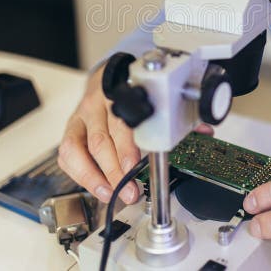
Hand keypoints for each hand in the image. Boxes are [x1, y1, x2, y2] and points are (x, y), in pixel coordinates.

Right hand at [58, 65, 211, 204]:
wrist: (108, 75)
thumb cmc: (132, 90)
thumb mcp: (152, 96)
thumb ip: (175, 115)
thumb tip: (204, 130)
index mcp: (118, 92)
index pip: (120, 122)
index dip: (127, 147)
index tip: (136, 165)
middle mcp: (95, 105)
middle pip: (100, 141)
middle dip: (115, 170)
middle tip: (130, 191)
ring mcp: (79, 118)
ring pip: (78, 150)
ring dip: (95, 177)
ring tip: (111, 194)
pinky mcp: (70, 130)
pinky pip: (67, 155)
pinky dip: (80, 175)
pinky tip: (97, 187)